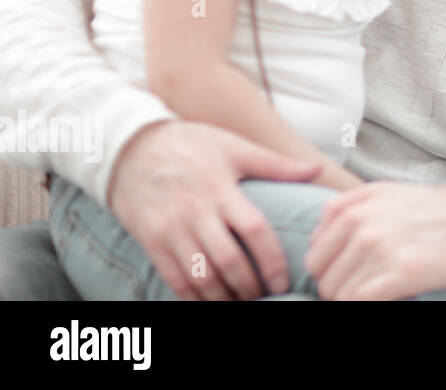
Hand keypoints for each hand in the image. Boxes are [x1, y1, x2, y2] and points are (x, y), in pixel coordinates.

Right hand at [107, 120, 321, 299]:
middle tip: (265, 297)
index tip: (283, 282)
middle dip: (250, 286)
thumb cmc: (190, 144)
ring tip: (241, 302)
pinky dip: (193, 297)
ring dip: (223, 297)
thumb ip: (274, 164)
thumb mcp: (233, 146)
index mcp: (221, 187)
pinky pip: (173, 278)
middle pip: (229, 260)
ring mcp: (170, 228)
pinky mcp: (150, 240)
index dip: (271, 261)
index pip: (254, 230)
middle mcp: (195, 211)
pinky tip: (210, 301)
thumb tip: (315, 169)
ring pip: (201, 276)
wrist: (130, 146)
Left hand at [304, 177, 445, 299]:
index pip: (314, 252)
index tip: (351, 277)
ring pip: (337, 293)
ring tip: (381, 292)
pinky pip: (358, 302)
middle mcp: (361, 222)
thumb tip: (315, 242)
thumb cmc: (433, 211)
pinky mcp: (399, 272)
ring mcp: (379, 246)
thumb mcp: (385, 194)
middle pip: (322, 275)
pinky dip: (365, 306)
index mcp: (353, 205)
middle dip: (339, 289)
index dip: (330, 272)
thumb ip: (347, 211)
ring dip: (354, 299)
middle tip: (367, 289)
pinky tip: (388, 299)